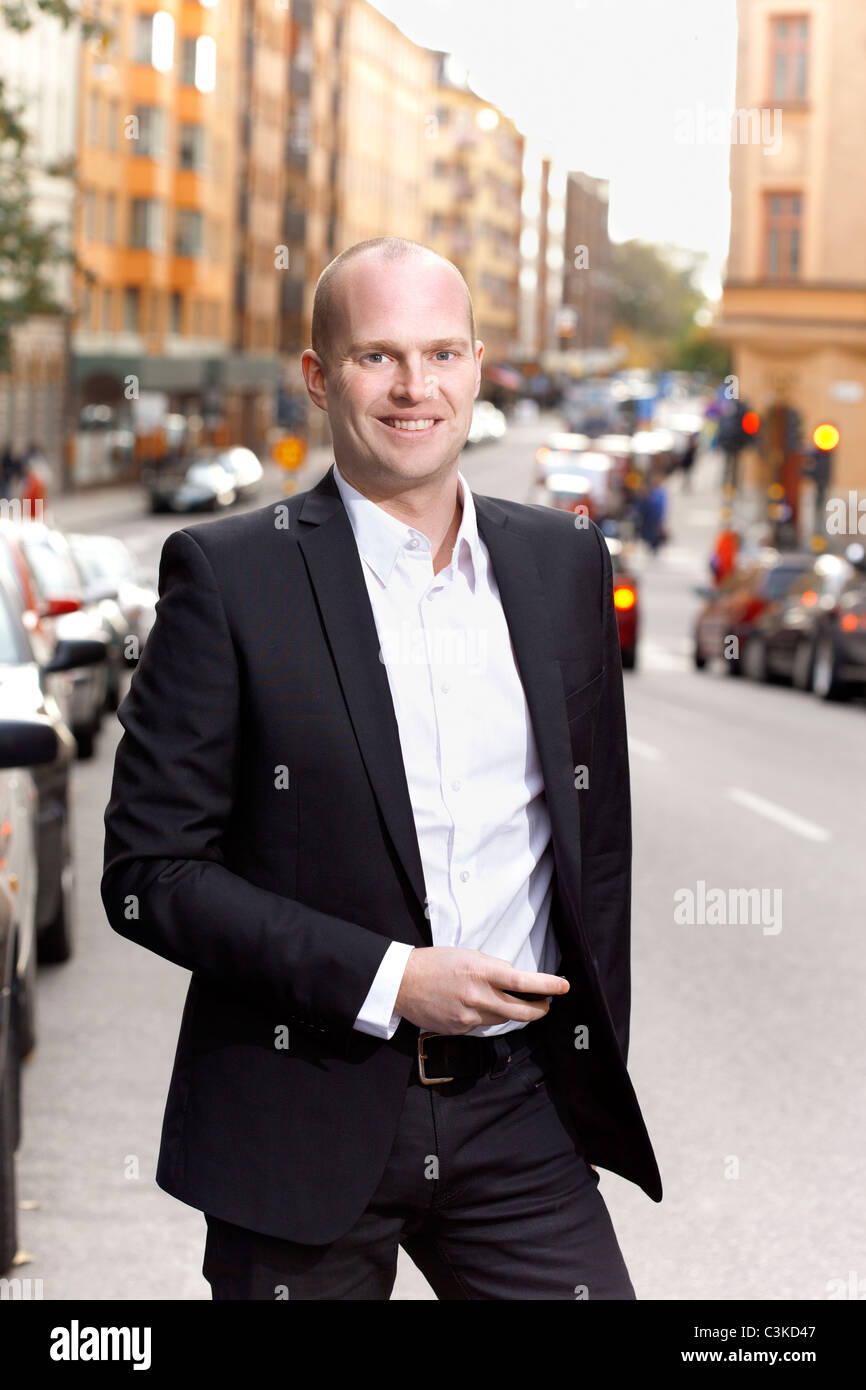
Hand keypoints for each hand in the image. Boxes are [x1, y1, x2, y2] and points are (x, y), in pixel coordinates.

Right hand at [394, 946, 568, 1034]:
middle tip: (546, 1004)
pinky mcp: (460, 1029)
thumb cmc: (435, 963)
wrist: (403, 983)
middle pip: (521, 1012)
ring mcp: (469, 1016)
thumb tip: (513, 978)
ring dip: (510, 1011)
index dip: (547, 986)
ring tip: (506, 1000)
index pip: (522, 982)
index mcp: (480, 972)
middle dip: (540, 1009)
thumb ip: (493, 968)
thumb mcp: (467, 955)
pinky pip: (482, 1024)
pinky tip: (469, 1004)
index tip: (563, 986)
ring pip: (502, 1019)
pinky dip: (484, 1015)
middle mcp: (478, 997)